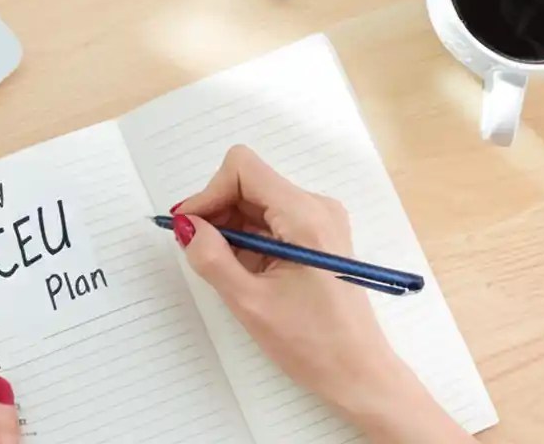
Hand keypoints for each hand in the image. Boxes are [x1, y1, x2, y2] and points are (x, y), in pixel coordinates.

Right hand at [174, 146, 472, 442]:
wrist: (359, 373)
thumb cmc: (312, 343)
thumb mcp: (249, 302)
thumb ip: (211, 257)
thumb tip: (185, 224)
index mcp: (305, 216)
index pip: (243, 169)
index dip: (209, 193)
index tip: (189, 226)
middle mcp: (317, 208)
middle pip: (248, 183)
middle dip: (216, 211)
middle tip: (198, 250)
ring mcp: (320, 221)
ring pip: (256, 201)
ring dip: (231, 228)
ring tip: (226, 269)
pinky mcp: (317, 237)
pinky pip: (270, 220)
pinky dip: (247, 239)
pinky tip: (245, 271)